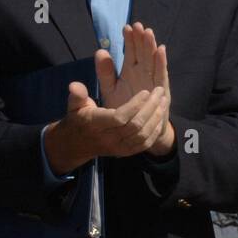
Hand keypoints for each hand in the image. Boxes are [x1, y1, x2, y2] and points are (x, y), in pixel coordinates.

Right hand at [43, 24, 172, 171]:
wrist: (77, 145)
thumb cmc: (78, 119)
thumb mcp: (74, 105)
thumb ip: (77, 95)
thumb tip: (74, 85)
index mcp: (96, 125)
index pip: (120, 117)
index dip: (134, 105)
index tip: (145, 92)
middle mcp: (108, 139)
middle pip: (135, 126)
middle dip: (150, 108)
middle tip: (159, 92)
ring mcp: (118, 148)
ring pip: (142, 136)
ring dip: (156, 118)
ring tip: (163, 101)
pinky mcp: (125, 152)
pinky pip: (144, 145)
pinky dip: (155, 131)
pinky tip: (160, 117)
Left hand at [99, 22, 163, 106]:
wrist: (136, 131)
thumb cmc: (122, 109)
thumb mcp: (110, 90)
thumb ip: (105, 73)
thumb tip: (99, 51)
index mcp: (130, 72)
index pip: (130, 52)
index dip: (129, 40)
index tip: (126, 27)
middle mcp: (143, 73)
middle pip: (143, 53)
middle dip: (141, 39)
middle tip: (138, 25)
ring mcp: (152, 81)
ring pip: (152, 60)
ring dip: (151, 47)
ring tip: (149, 33)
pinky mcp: (160, 91)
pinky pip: (161, 75)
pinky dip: (161, 62)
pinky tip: (161, 50)